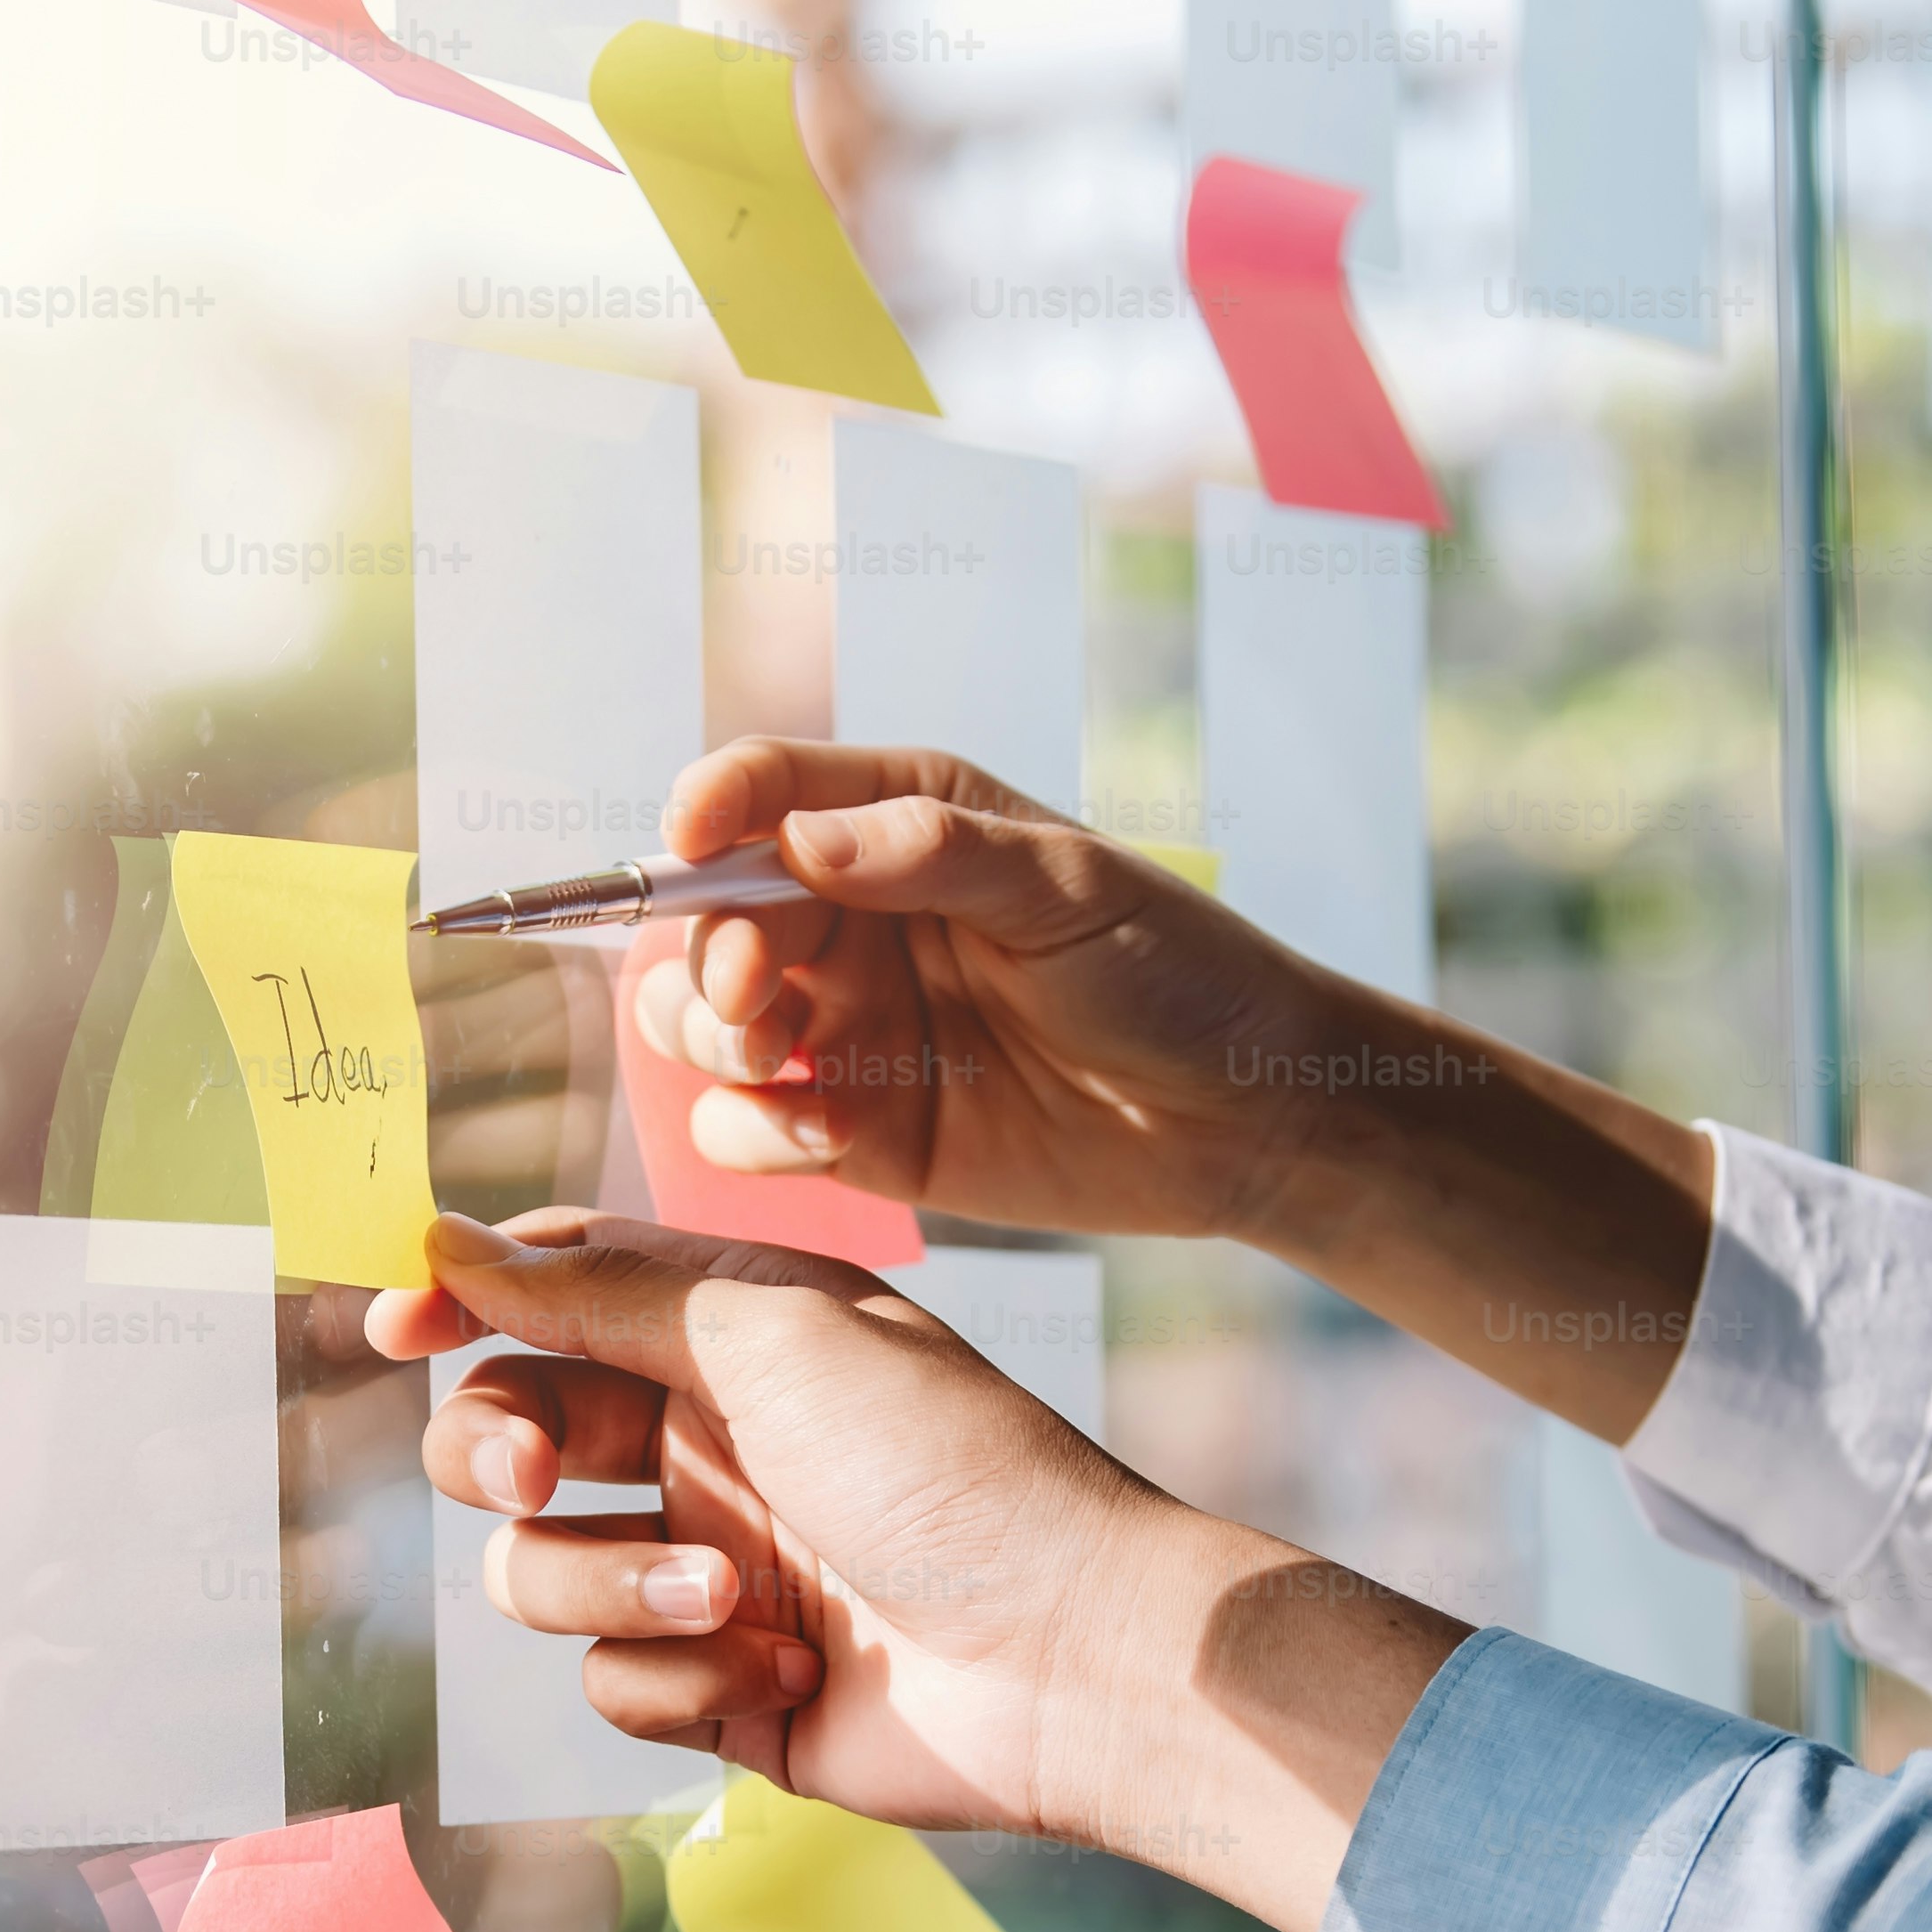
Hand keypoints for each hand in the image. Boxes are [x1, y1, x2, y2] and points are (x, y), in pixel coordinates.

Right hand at [364, 1211, 1462, 1931]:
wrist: (1069, 1656)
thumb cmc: (949, 1466)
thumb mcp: (770, 1335)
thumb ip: (599, 1292)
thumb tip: (450, 1239)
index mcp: (725, 1331)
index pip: (551, 1291)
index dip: (462, 1300)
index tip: (396, 1325)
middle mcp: (703, 1441)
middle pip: (507, 1434)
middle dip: (498, 1455)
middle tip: (536, 1480)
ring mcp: (704, 1567)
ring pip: (538, 1574)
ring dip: (615, 1587)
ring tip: (729, 1598)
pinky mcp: (717, 1687)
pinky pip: (609, 1682)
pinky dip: (681, 1677)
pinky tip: (788, 1669)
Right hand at [631, 739, 1421, 1245]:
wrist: (1243, 1116)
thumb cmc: (1174, 970)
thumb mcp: (1066, 887)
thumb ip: (933, 853)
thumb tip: (798, 839)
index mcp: (898, 825)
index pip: (766, 792)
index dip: (709, 806)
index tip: (689, 837)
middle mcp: (851, 921)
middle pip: (711, 916)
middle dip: (709, 951)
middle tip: (755, 997)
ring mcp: (845, 1029)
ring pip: (699, 1023)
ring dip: (705, 1037)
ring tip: (773, 1058)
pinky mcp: (852, 1134)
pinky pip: (743, 1129)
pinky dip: (749, 1133)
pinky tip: (821, 1139)